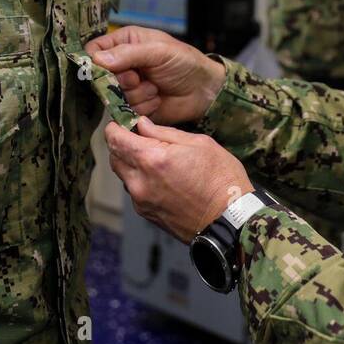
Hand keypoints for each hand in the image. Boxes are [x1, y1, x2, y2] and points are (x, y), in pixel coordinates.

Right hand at [86, 25, 225, 125]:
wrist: (204, 90)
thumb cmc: (185, 62)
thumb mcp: (159, 51)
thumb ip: (128, 53)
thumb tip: (96, 59)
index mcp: (125, 42)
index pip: (94, 51)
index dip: (95, 62)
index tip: (105, 69)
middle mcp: (122, 64)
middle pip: (100, 78)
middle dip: (122, 81)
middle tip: (139, 77)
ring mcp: (127, 86)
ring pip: (113, 96)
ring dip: (137, 94)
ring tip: (155, 87)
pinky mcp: (134, 106)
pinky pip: (126, 110)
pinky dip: (143, 106)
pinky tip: (157, 98)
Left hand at [105, 116, 252, 241]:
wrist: (230, 220)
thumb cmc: (221, 179)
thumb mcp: (199, 144)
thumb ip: (164, 133)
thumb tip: (142, 125)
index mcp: (151, 160)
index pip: (115, 139)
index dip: (115, 127)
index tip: (122, 122)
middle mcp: (140, 182)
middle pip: (114, 157)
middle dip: (122, 145)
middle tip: (139, 137)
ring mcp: (142, 201)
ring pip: (123, 175)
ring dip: (131, 164)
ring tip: (156, 159)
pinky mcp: (147, 214)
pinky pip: (135, 191)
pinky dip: (141, 180)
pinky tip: (163, 178)